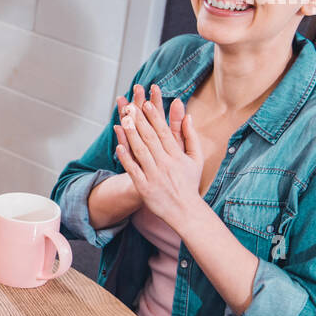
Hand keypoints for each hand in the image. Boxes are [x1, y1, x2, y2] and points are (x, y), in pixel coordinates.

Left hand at [114, 84, 203, 226]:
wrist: (185, 211)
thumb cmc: (189, 183)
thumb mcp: (196, 159)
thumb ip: (191, 137)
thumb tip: (188, 116)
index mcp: (177, 156)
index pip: (164, 132)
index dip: (154, 117)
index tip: (146, 103)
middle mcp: (165, 164)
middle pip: (150, 138)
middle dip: (139, 121)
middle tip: (130, 106)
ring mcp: (154, 176)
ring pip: (140, 151)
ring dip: (131, 134)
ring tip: (124, 119)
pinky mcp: (144, 188)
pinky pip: (133, 170)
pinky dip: (126, 158)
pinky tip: (118, 146)